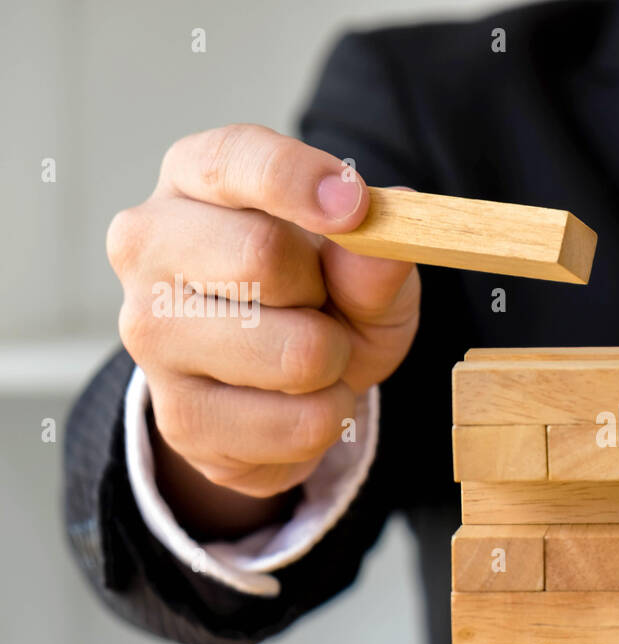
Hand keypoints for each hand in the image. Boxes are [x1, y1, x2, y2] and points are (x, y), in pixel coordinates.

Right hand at [106, 124, 418, 534]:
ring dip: (336, 364)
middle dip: (326, 292)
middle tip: (320, 302)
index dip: (298, 180)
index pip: (234, 159)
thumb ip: (376, 254)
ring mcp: (150, 335)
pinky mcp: (179, 418)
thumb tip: (382, 244)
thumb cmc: (321, 296)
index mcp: (194, 179)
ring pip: (295, 354)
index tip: (355, 206)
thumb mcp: (366, 264)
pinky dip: (328, 417)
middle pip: (261, 256)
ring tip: (313, 356)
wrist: (286, 385)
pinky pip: (301, 424)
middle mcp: (150, 245)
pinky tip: (297, 401)